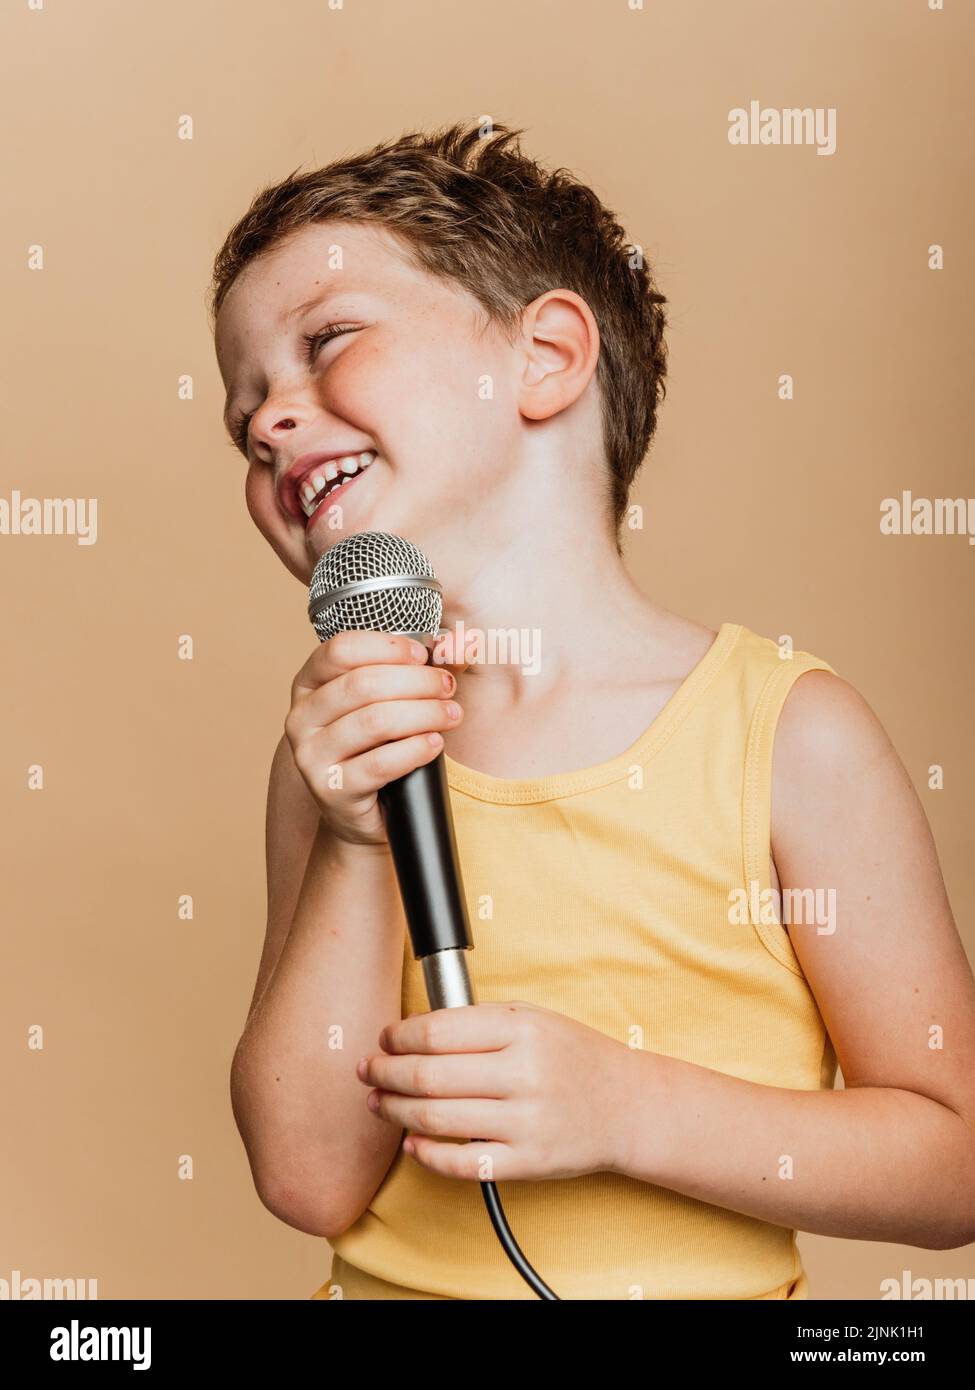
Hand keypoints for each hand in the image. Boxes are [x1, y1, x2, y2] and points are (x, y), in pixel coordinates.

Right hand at [283, 630, 466, 846]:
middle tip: (448, 688)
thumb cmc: (379, 745)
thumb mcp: (394, 701)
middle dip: (417, 682)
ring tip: (451, 715)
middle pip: (363, 684)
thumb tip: (462, 644)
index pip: (341, 649)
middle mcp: (301, 717)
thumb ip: (426, 668)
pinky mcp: (331, 789)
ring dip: (424, 713)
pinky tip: (435, 743)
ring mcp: (310, 755)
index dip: (388, 647)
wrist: (364, 810)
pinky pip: (381, 763)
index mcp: (309, 683)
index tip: (423, 655)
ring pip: (374, 721)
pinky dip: (416, 749)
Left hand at [356, 1002, 633, 1181]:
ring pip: (436, 1120)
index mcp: (523, 1030)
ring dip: (395, 1111)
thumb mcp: (533, 1018)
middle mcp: (524, 1075)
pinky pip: (461, 1164)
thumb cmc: (573, 1056)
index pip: (438, 1031)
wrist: (627, 1106)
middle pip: (428, 1076)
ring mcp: (525, 1123)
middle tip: (367, 1070)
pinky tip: (412, 1142)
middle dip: (385, 1073)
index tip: (384, 1038)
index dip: (399, 1036)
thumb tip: (412, 1030)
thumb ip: (478, 1021)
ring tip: (379, 1103)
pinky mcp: (527, 1164)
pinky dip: (426, 1154)